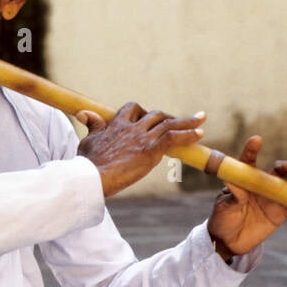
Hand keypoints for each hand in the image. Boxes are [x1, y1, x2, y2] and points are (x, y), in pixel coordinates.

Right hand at [75, 102, 205, 197]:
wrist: (91, 176)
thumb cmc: (87, 163)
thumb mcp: (88, 140)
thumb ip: (92, 126)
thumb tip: (85, 113)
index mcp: (116, 124)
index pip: (133, 109)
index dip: (143, 112)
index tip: (149, 118)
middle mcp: (132, 127)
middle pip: (155, 115)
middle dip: (168, 117)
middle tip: (180, 121)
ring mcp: (143, 137)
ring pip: (169, 123)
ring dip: (187, 122)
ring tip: (201, 119)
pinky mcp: (151, 150)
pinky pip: (174, 137)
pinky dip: (189, 134)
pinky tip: (200, 133)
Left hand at [208, 135, 286, 256]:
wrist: (229, 241)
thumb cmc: (223, 218)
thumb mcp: (225, 205)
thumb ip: (233, 193)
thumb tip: (231, 179)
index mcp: (246, 179)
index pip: (249, 161)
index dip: (252, 150)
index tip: (256, 140)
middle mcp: (262, 185)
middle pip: (277, 172)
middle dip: (286, 167)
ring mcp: (273, 198)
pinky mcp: (280, 213)